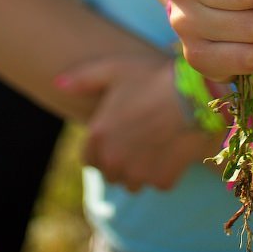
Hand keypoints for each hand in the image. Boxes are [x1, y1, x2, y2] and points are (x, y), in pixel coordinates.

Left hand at [54, 54, 216, 190]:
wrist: (194, 93)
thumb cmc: (151, 77)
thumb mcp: (113, 69)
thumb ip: (82, 79)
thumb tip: (58, 84)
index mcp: (98, 137)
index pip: (88, 159)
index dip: (101, 147)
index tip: (117, 135)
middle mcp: (113, 161)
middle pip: (110, 172)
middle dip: (120, 159)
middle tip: (138, 138)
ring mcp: (139, 174)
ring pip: (133, 182)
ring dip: (140, 169)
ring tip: (154, 143)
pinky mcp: (163, 181)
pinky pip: (159, 182)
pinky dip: (163, 171)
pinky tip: (172, 148)